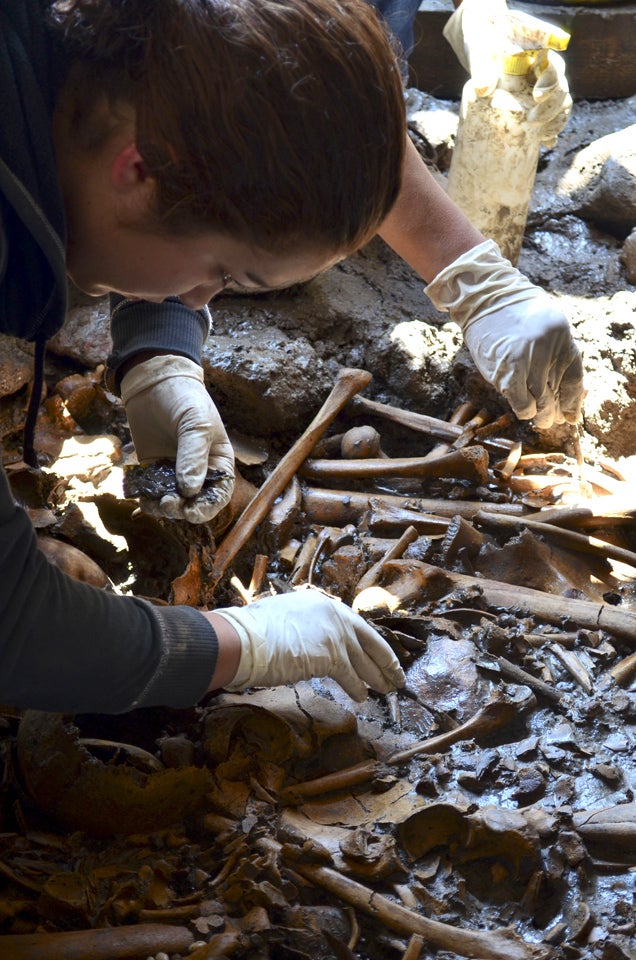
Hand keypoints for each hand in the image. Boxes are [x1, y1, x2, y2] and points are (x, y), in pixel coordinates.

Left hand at [121, 354, 234, 522]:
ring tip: (154, 502)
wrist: (153, 381)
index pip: (219, 494)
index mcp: (219, 462)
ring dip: (164, 508)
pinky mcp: (153, 469)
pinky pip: (152, 491)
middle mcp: (199, 471)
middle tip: (169, 504)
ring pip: (173, 502)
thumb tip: (189, 491)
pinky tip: (142, 499)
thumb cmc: (185, 398)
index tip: (192, 511)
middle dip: (183, 509)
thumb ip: (193, 458)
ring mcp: (175, 471)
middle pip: (195, 503)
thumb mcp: (196, 425)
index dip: (208, 507)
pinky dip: (147, 499)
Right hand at [216, 587, 405, 700]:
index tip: (378, 651)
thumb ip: (303, 626)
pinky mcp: (332, 656)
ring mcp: (335, 634)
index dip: (368, 641)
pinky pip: (351, 676)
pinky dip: (357, 688)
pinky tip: (362, 698)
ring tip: (387, 689)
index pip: (353, 623)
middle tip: (396, 673)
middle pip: (368, 640)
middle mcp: (333, 613)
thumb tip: (310, 642)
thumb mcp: (283, 618)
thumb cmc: (252, 632)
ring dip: (377, 677)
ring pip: (364, 660)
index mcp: (320, 602)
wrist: (243, 639)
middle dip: (385, 659)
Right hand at [425, 239, 583, 428]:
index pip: (573, 378)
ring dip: (539, 414)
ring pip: (539, 401)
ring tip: (538, 418)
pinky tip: (523, 408)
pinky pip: (520, 401)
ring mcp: (526, 359)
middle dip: (554, 411)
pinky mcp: (505, 370)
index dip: (573, 401)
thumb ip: (556, 350)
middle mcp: (547, 346)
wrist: (483, 298)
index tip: (570, 415)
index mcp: (562, 334)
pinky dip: (523, 408)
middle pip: (555, 392)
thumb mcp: (545, 324)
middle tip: (551, 420)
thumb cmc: (513, 312)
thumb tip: (561, 388)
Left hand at [443, 0, 570, 146]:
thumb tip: (483, 89)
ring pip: (561, 105)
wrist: (485, 47)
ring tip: (542, 138)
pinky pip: (550, 118)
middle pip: (561, 90)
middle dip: (551, 109)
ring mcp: (543, 87)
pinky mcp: (535, 103)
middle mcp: (547, 71)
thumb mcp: (481, 48)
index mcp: (540, 52)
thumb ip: (482, 65)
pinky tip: (546, 145)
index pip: (554, 67)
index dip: (550, 83)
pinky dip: (549, 132)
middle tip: (532, 121)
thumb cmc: (484, 41)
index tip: (537, 97)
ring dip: (555, 122)